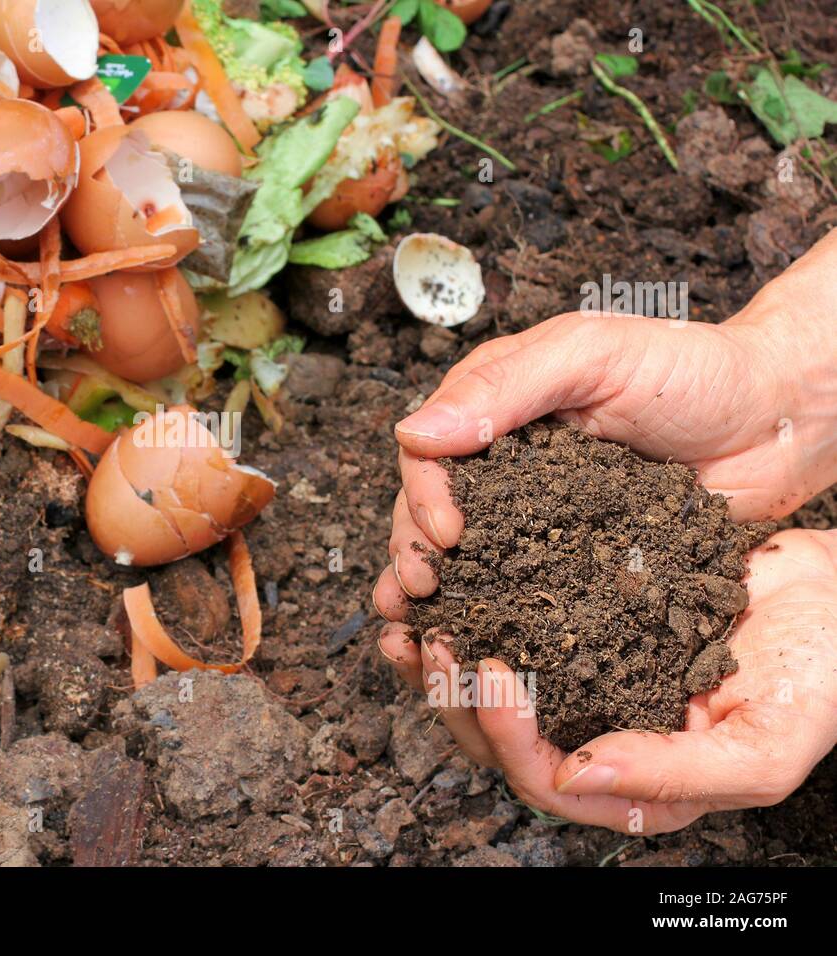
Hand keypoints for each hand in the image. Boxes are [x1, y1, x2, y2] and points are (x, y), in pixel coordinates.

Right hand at [376, 228, 836, 611]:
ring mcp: (538, 517)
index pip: (429, 454)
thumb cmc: (691, 368)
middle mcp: (505, 466)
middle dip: (416, 552)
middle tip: (422, 591)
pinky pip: (527, 591)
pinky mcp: (575, 562)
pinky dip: (495, 619)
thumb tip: (414, 433)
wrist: (779, 420)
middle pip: (434, 512)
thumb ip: (506, 387)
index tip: (445, 534)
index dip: (423, 495)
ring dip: (440, 594)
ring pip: (470, 558)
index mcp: (495, 408)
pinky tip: (476, 647)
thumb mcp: (592, 355)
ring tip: (422, 632)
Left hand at [378, 528, 836, 832]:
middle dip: (454, 695)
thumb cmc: (820, 678)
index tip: (490, 671)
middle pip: (499, 740)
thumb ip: (675, 774)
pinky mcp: (578, 624)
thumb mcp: (764, 744)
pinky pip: (509, 623)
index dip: (506, 734)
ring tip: (412, 615)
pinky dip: (472, 606)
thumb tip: (573, 773)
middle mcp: (599, 737)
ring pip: (490, 687)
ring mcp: (585, 679)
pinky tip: (445, 582)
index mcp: (637, 785)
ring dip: (443, 659)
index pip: (545, 779)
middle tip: (433, 639)